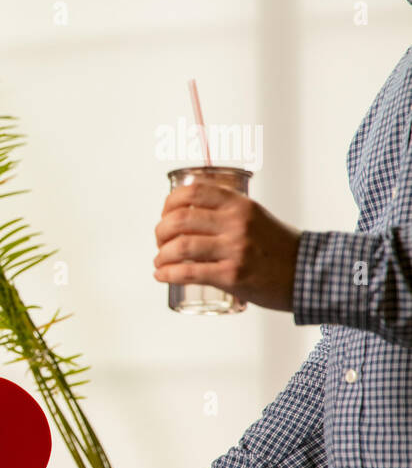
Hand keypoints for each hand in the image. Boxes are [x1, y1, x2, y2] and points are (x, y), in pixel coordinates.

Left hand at [153, 182, 300, 311]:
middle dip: (160, 232)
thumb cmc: (278, 247)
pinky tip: (161, 275)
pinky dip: (168, 274)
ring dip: (161, 256)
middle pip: (179, 220)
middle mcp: (236, 224)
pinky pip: (189, 272)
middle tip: (160, 242)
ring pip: (180, 247)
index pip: (193, 192)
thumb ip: (226, 212)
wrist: (308, 273)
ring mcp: (234, 250)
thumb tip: (188, 213)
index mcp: (240, 205)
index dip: (169, 203)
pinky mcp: (233, 276)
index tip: (164, 214)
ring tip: (159, 262)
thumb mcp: (255, 217)